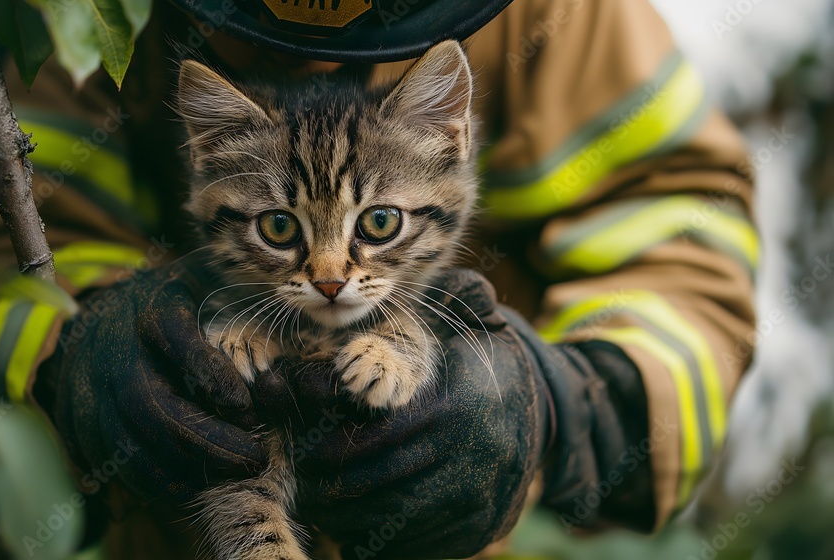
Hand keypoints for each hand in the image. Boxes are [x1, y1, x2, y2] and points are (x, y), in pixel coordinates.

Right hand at [32, 256, 267, 505]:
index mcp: (151, 306)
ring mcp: (91, 386)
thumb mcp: (213, 282)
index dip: (205, 370)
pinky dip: (149, 480)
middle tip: (255, 459)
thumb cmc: (181, 303)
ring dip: (179, 467)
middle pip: (147, 399)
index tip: (245, 403)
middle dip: (202, 436)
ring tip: (230, 478)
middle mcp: (115, 346)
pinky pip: (109, 460)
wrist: (104, 319)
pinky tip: (191, 486)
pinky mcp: (81, 421)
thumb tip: (309, 309)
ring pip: (124, 438)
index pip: (171, 334)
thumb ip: (250, 295)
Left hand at [253, 269, 551, 558]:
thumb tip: (470, 286)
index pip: (378, 437)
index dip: (333, 447)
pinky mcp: (478, 530)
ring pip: (393, 521)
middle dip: (331, 487)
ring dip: (348, 518)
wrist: (545, 417)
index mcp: (457, 407)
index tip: (305, 449)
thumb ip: (460, 300)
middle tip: (301, 482)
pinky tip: (354, 526)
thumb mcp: (475, 326)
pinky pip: (419, 545)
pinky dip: (380, 541)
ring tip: (319, 504)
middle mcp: (471, 458)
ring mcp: (477, 500)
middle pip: (379, 484)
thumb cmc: (487, 365)